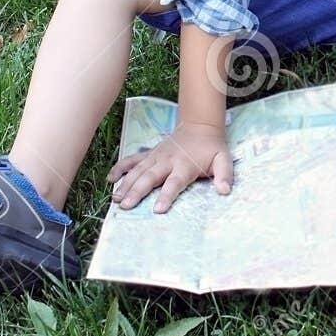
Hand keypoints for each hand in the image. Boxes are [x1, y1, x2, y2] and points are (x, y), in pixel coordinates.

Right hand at [108, 121, 232, 213]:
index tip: (157, 210)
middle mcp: (167, 161)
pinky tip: (110, 179)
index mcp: (185, 165)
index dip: (166, 195)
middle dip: (137, 192)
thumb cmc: (211, 148)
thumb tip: (225, 191)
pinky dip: (121, 167)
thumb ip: (224, 175)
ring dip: (126, 184)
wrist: (199, 126)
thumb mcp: (223, 159)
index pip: (174, 183)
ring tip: (115, 199)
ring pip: (138, 170)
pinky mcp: (150, 154)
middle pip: (150, 177)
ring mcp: (156, 156)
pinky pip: (132, 160)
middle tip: (125, 206)